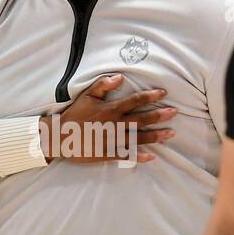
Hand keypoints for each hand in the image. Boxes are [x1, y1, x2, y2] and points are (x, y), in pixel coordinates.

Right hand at [40, 74, 176, 163]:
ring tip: (170, 133)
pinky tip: (152, 157)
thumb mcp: (86, 96)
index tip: (163, 93)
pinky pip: (126, 155)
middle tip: (174, 112)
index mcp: (110, 110)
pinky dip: (139, 156)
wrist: (59, 136)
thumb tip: (119, 77)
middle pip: (141, 119)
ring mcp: (112, 140)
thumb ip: (103, 85)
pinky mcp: (107, 153)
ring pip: (138, 137)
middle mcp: (114, 124)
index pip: (134, 101)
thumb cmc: (73, 115)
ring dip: (155, 136)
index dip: (149, 96)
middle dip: (159, 115)